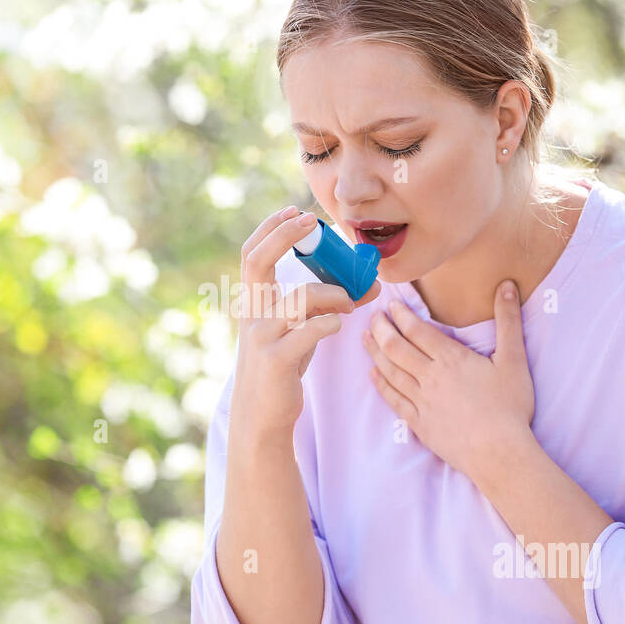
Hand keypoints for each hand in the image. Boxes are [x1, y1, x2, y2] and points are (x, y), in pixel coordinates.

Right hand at [230, 206, 378, 436]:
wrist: (263, 413)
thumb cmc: (283, 365)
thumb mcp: (301, 330)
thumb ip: (327, 305)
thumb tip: (372, 285)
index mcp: (255, 301)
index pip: (252, 253)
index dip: (271, 228)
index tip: (297, 211)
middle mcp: (252, 313)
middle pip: (257, 260)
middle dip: (284, 235)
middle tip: (313, 222)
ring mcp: (262, 336)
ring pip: (299, 298)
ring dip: (332, 292)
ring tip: (351, 299)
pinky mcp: (276, 360)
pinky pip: (308, 331)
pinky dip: (330, 323)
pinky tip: (338, 325)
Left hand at [362, 278, 535, 482]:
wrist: (499, 453)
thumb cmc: (510, 407)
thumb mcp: (514, 360)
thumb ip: (509, 321)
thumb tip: (508, 286)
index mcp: (450, 358)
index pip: (417, 330)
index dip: (401, 315)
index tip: (391, 304)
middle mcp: (430, 377)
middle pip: (396, 347)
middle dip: (381, 329)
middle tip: (372, 316)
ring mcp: (421, 401)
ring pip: (390, 371)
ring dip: (375, 352)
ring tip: (365, 338)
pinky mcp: (419, 423)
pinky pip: (393, 399)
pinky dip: (381, 384)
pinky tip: (373, 374)